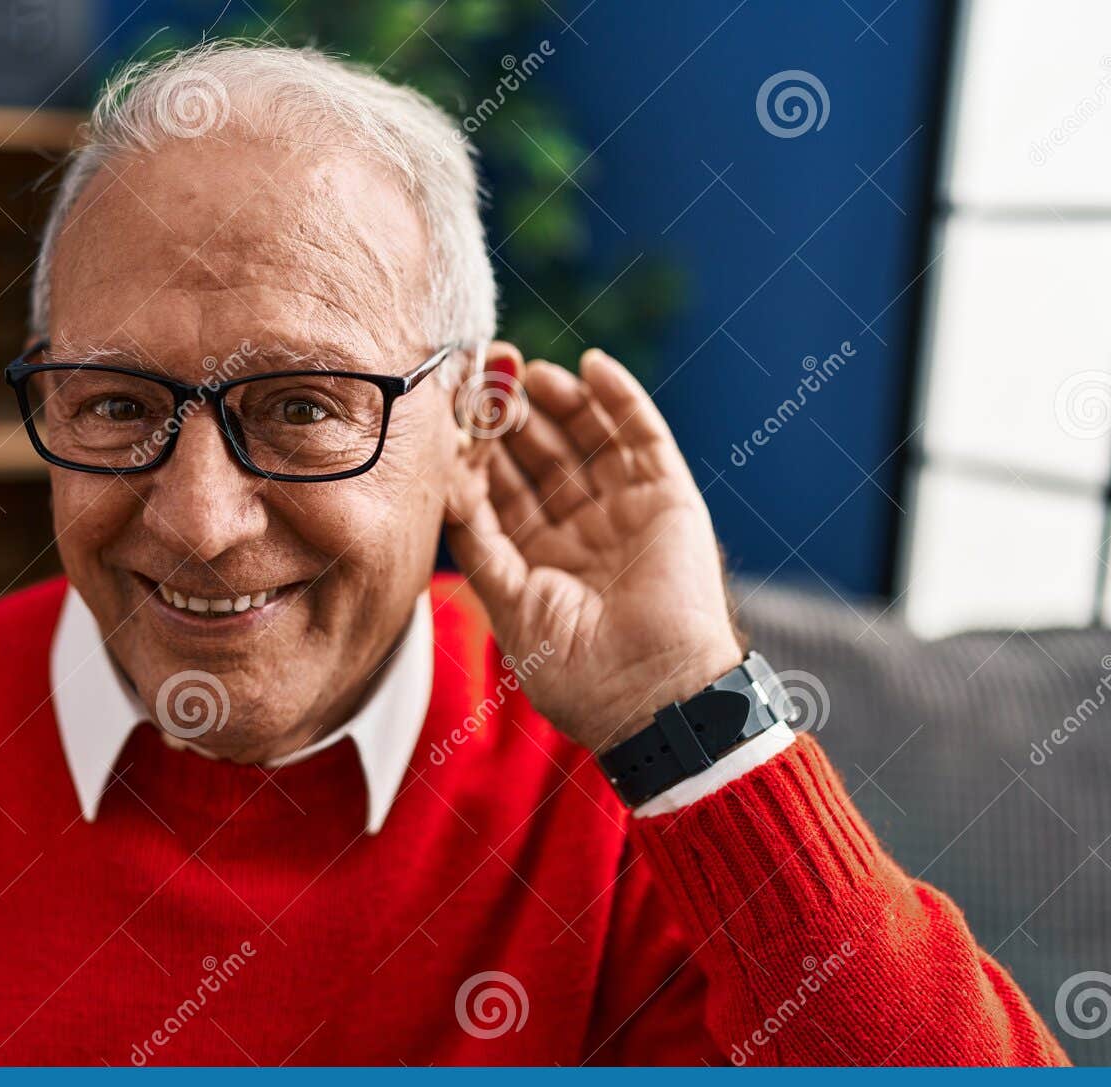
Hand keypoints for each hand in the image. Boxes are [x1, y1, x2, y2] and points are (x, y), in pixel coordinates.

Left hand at [444, 345, 742, 752]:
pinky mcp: (667, 497)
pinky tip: (593, 367)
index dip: (478, 449)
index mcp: (537, 554)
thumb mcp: (509, 602)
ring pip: (587, 437)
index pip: (501, 487)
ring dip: (559, 400)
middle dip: (514, 415)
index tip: (452, 410)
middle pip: (541, 454)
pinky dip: (622, 399)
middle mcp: (579, 526)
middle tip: (488, 376)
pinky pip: (643, 437)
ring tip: (529, 372)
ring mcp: (623, 509)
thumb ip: (478, 542)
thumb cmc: (575, 669)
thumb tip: (443, 484)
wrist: (650, 694)